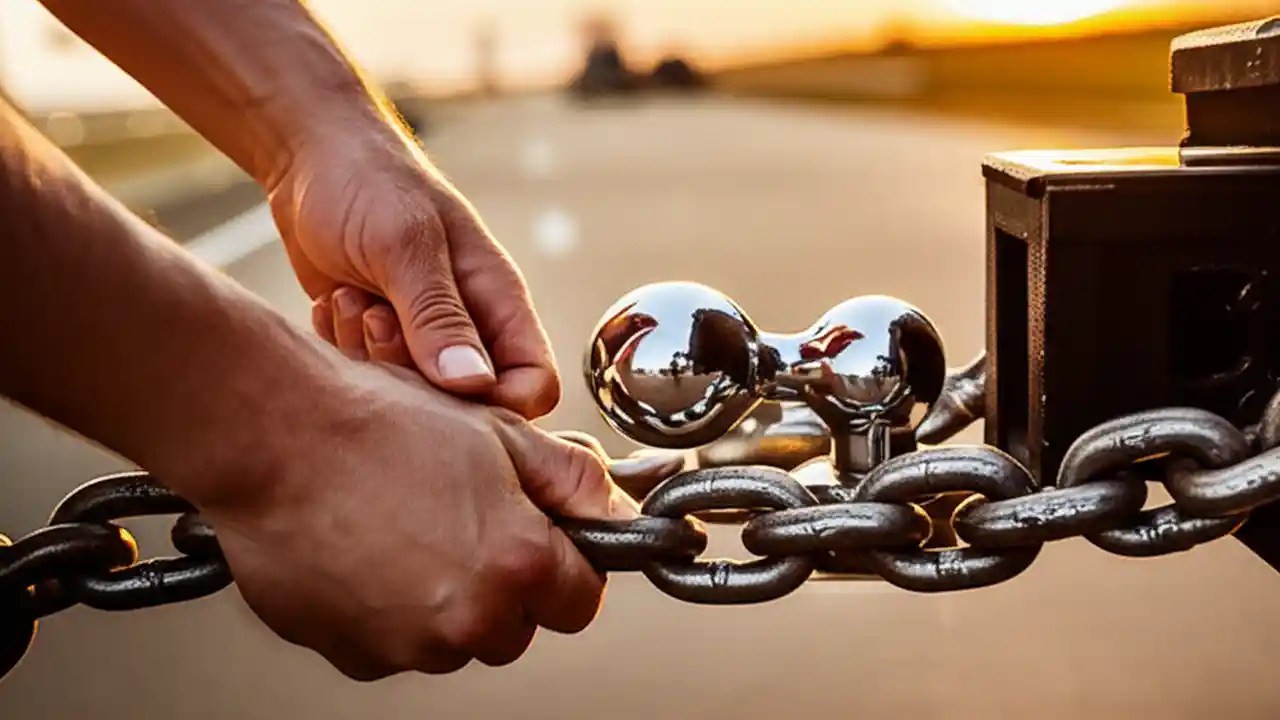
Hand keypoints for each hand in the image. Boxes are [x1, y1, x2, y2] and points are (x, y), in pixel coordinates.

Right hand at [178, 360, 635, 680]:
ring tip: (405, 527)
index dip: (565, 567)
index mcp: (518, 564)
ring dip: (443, 599)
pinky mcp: (353, 654)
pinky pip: (392, 646)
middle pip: (515, 627)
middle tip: (461, 521)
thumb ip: (572, 482)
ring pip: (452, 638)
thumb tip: (616, 512)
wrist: (276, 434)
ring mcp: (406, 645)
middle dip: (502, 585)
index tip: (542, 543)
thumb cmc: (380, 423)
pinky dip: (388, 612)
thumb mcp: (501, 432)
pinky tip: (366, 551)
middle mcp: (467, 619)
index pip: (580, 602)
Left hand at [268, 131, 558, 417]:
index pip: (534, 385)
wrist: (309, 152)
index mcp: (498, 300)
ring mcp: (420, 335)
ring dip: (371, 357)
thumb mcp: (405, 245)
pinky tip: (334, 302)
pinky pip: (368, 381)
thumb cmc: (370, 180)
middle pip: (466, 404)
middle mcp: (468, 325)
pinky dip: (343, 350)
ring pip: (412, 397)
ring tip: (354, 298)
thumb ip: (439, 317)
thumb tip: (474, 386)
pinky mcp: (376, 339)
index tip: (444, 388)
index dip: (500, 405)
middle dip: (414, 376)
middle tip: (378, 318)